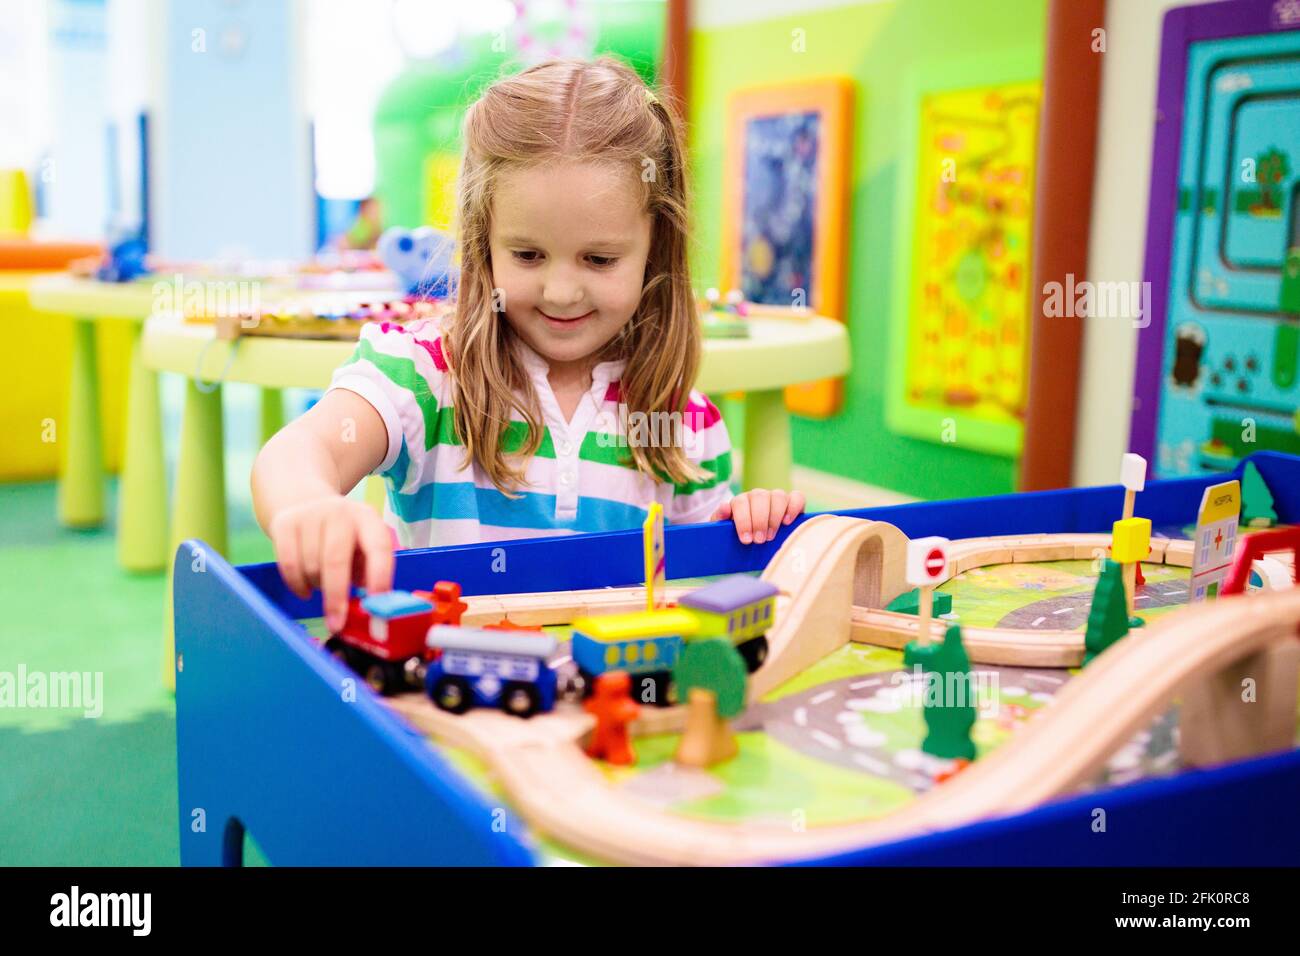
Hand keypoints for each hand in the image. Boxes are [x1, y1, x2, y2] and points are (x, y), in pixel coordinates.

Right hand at [268, 496, 395, 632]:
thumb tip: (372, 606)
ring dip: (317, 587)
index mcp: (368, 519)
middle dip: (336, 598)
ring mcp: (310, 515)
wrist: (305, 502)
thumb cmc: (342, 537)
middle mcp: (340, 512)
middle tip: (336, 625)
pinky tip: (305, 590)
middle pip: (336, 561)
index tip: (376, 607)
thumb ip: (368, 572)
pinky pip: (289, 565)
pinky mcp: (285, 524)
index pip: (379, 549)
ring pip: (311, 567)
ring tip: (322, 584)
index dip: (379, 579)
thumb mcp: (362, 546)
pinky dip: (297, 585)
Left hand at [711, 489, 805, 544]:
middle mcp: (758, 496)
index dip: (743, 520)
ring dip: (774, 517)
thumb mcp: (724, 531)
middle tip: (759, 541)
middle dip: (759, 521)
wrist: (753, 541)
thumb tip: (725, 507)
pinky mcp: (792, 502)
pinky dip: (794, 507)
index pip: (740, 502)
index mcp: (740, 501)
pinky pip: (797, 497)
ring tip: (771, 536)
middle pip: (760, 497)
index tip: (746, 540)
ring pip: (778, 496)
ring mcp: (775, 497)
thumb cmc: (738, 537)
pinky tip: (787, 522)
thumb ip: (720, 519)